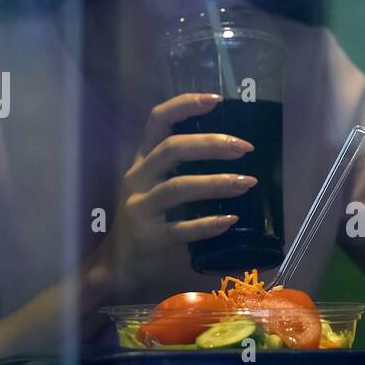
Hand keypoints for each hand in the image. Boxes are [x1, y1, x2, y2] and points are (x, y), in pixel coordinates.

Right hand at [89, 92, 255, 298]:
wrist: (117, 266)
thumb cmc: (148, 222)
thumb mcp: (159, 190)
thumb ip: (186, 173)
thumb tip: (239, 161)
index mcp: (142, 162)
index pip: (157, 120)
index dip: (185, 105)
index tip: (218, 99)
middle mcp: (137, 179)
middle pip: (172, 149)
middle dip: (211, 144)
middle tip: (245, 148)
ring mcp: (139, 208)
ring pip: (178, 187)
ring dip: (217, 182)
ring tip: (247, 183)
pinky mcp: (147, 238)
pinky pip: (180, 229)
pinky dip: (208, 224)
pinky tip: (230, 221)